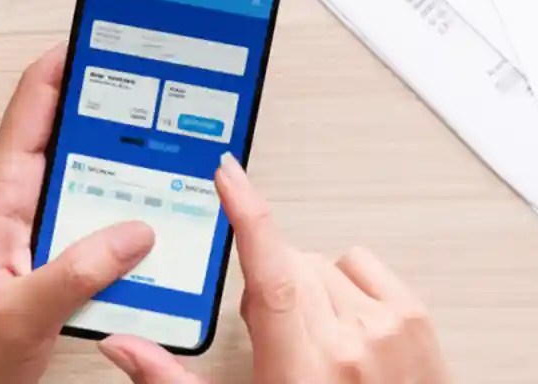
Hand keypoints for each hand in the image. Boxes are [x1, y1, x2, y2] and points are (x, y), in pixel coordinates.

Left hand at [0, 44, 155, 383]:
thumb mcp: (20, 312)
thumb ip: (76, 271)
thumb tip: (133, 230)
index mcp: (0, 198)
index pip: (31, 108)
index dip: (63, 64)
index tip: (100, 36)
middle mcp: (18, 203)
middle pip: (66, 131)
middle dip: (108, 104)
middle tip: (154, 81)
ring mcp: (36, 226)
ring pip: (85, 173)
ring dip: (121, 159)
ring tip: (165, 143)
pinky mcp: (52, 252)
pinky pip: (93, 214)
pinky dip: (122, 207)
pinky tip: (150, 215)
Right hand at [98, 153, 450, 383]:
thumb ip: (175, 380)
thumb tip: (123, 346)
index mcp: (300, 368)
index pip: (269, 272)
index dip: (245, 213)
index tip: (228, 174)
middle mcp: (348, 342)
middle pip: (288, 266)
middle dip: (268, 286)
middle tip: (271, 334)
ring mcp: (387, 327)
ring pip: (320, 263)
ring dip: (306, 287)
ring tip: (311, 335)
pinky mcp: (415, 319)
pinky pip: (360, 263)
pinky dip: (345, 284)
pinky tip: (343, 322)